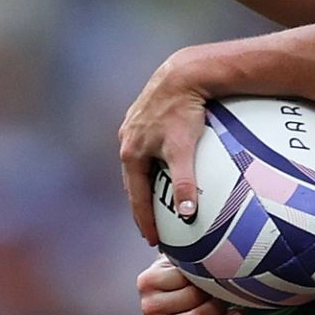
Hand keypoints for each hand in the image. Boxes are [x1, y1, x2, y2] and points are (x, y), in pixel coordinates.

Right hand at [119, 50, 209, 245]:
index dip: (144, 221)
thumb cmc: (183, 111)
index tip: (152, 241)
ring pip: (138, 164)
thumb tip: (187, 215)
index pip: (136, 197)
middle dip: (141, 206)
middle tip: (152, 227)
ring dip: (145, 184)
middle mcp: (127, 140)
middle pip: (133, 183)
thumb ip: (185, 183)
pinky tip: (165, 165)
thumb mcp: (184, 150)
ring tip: (157, 200)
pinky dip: (152, 163)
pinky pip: (147, 147)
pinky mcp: (144, 115)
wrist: (182, 74)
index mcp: (131, 154)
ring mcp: (133, 127)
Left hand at [137, 257, 243, 314]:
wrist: (177, 275)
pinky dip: (192, 270)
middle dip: (217, 305)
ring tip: (207, 282)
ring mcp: (148, 307)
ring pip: (191, 296)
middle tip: (222, 295)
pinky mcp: (145, 283)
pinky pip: (180, 276)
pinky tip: (191, 271)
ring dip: (205, 286)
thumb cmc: (198, 303)